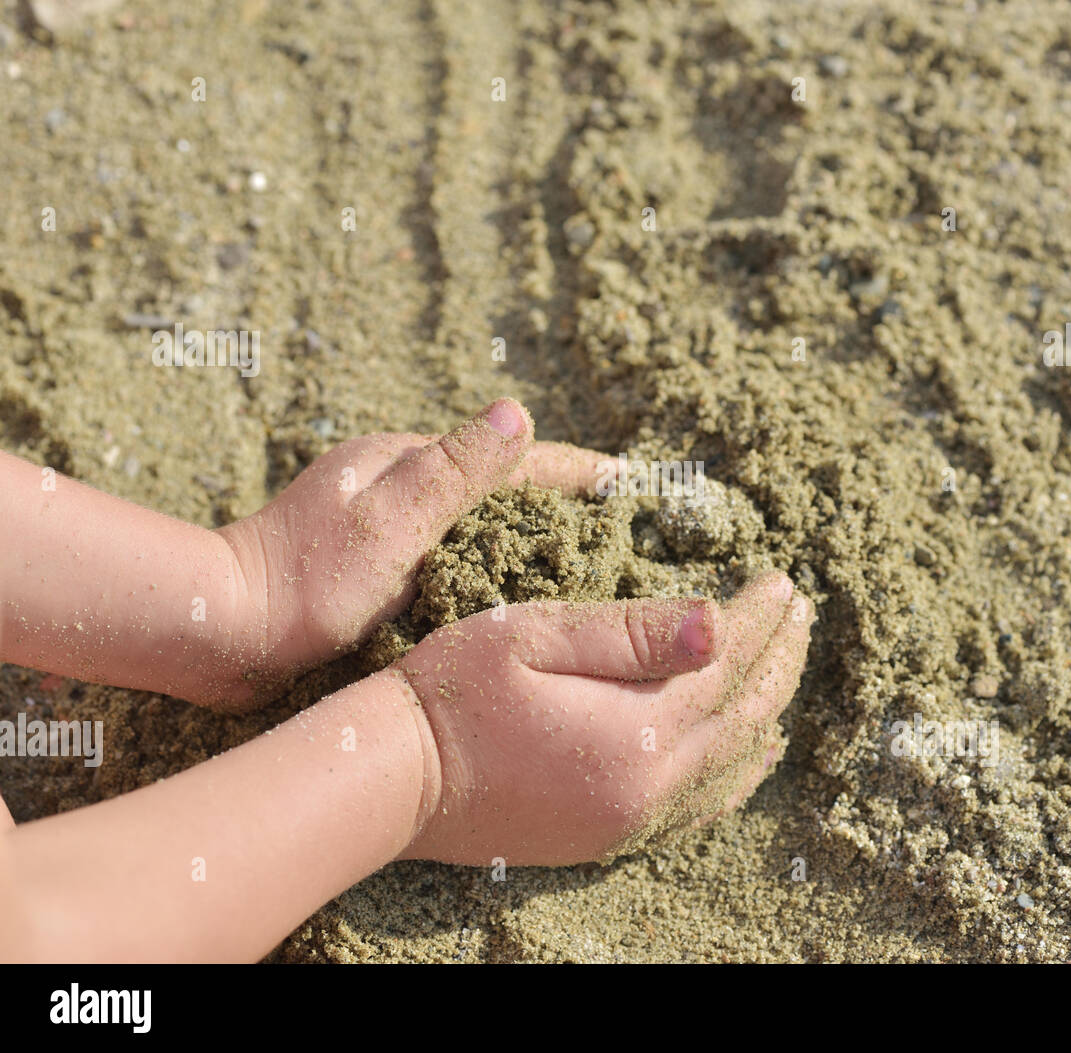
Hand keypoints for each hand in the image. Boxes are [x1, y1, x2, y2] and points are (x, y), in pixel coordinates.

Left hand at [214, 398, 605, 704]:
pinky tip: (507, 585)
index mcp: (406, 460)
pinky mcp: (372, 559)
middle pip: (497, 479)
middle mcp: (398, 481)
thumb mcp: (389, 523)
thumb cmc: (303, 583)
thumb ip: (452, 470)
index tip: (626, 479)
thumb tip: (519, 412)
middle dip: (558, 493)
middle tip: (616, 520)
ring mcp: (384, 518)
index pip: (511, 456)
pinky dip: (490, 556)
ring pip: (475, 515)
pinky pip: (451, 546)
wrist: (220, 629)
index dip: (573, 469)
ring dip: (526, 525)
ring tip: (578, 551)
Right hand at [394, 572, 810, 864]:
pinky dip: (737, 772)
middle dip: (779, 660)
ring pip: (732, 767)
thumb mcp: (535, 635)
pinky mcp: (608, 837)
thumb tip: (722, 621)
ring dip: (766, 712)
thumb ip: (630, 631)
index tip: (781, 578)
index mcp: (636, 732)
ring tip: (788, 664)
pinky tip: (752, 750)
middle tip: (800, 610)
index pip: (726, 665)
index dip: (761, 618)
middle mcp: (647, 788)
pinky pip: (699, 806)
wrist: (393, 781)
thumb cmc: (454, 691)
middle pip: (743, 718)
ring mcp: (630, 821)